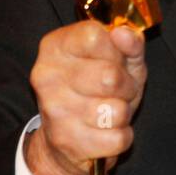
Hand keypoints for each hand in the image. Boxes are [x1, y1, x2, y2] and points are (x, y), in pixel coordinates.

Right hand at [24, 19, 146, 174]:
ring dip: (123, 113)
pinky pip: (117, 138)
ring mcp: (54, 110)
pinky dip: (121, 136)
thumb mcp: (118, 59)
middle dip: (126, 86)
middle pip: (110, 76)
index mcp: (55, 46)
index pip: (95, 37)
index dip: (117, 51)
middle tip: (118, 91)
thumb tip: (123, 33)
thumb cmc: (97, 89)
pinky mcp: (66, 141)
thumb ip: (129, 42)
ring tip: (109, 111)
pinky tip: (105, 131)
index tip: (114, 60)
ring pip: (117, 111)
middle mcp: (47, 75)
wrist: (67, 138)